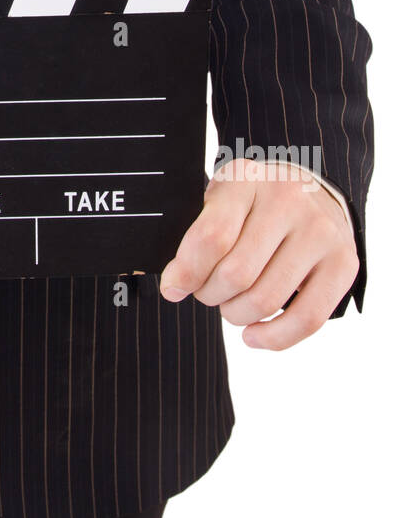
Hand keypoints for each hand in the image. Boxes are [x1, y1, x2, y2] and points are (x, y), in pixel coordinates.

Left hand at [159, 160, 358, 349]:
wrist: (312, 190)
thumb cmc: (255, 202)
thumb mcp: (221, 199)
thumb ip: (197, 236)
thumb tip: (174, 285)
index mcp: (247, 179)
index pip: (212, 237)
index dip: (186, 272)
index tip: (174, 287)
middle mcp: (289, 201)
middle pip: (237, 274)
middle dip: (210, 294)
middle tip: (208, 291)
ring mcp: (321, 232)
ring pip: (267, 300)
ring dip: (237, 315)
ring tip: (232, 304)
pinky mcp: (344, 263)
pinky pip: (307, 319)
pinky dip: (274, 338)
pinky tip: (253, 335)